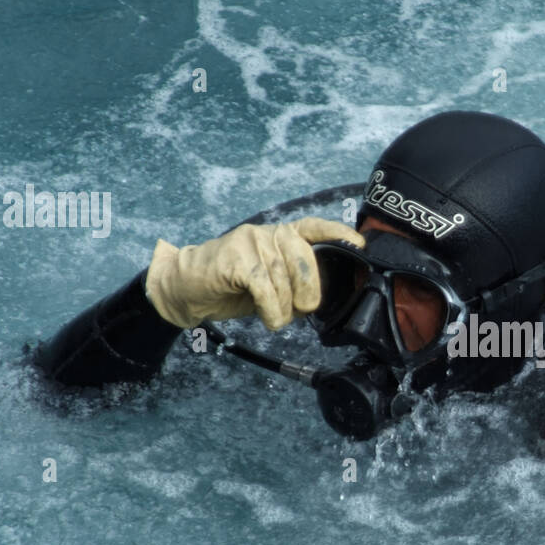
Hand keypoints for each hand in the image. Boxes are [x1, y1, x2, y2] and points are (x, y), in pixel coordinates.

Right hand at [145, 217, 363, 329]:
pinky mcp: (235, 259)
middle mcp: (267, 234)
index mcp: (280, 236)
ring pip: (284, 280)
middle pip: (306, 261)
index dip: (338, 234)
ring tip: (273, 316)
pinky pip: (265, 287)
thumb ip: (293, 283)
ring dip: (283, 309)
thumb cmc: (231, 288)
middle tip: (300, 310)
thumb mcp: (270, 284)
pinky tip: (266, 317)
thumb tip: (318, 300)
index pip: (313, 227)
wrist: (185, 288)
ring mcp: (250, 242)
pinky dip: (271, 309)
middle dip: (309, 293)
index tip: (359, 245)